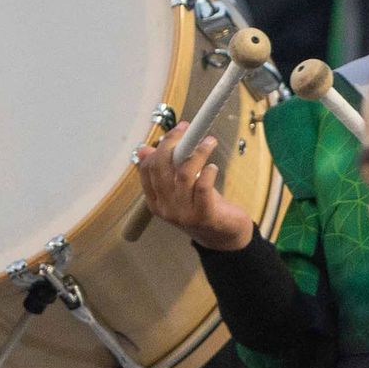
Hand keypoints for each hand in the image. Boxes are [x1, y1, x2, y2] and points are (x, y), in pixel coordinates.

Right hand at [138, 134, 255, 250]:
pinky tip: (214, 167)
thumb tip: (144, 149)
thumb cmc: (203, 207)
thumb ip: (165, 170)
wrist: (224, 237)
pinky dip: (208, 173)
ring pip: (183, 175)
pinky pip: (202, 187)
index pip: (148, 168)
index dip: (162, 146)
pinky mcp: (203, 215)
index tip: (178, 131)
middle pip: (162, 168)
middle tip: (191, 130)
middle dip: (174, 143)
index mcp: (155, 200)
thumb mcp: (181, 189)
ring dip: (197, 153)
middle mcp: (165, 208)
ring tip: (209, 142)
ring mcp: (182, 213)